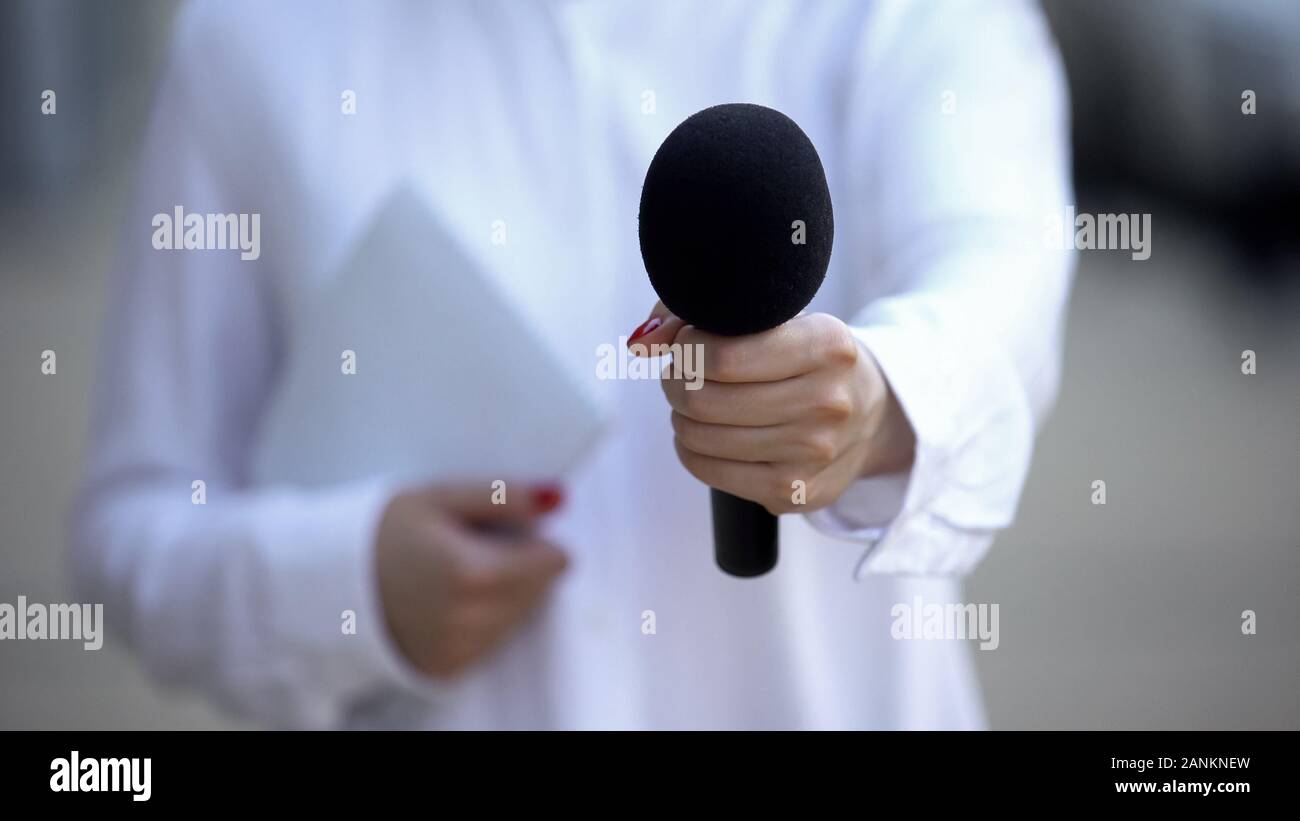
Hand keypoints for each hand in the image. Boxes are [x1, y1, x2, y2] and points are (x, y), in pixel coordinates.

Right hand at [375, 482, 567, 677]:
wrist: (332, 580)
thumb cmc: (386, 530)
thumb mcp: (440, 496)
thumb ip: (502, 496)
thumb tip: (558, 498)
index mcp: (473, 572)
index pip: (553, 562)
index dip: (536, 540)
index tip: (504, 531)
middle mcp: (471, 619)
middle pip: (538, 591)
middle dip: (522, 567)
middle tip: (474, 548)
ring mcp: (460, 648)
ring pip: (519, 617)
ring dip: (505, 594)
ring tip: (457, 574)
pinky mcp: (449, 666)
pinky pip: (493, 640)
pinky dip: (482, 620)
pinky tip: (448, 601)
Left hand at [628, 303, 914, 514]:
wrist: (871, 414)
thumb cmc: (804, 356)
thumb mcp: (774, 319)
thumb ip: (700, 312)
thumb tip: (641, 342)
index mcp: (827, 346)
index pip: (723, 354)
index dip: (686, 347)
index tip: (688, 342)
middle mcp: (828, 402)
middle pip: (703, 399)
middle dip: (676, 381)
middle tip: (682, 373)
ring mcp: (814, 454)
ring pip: (699, 437)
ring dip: (681, 416)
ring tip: (695, 402)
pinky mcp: (795, 493)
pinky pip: (708, 471)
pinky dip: (691, 450)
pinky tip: (706, 434)